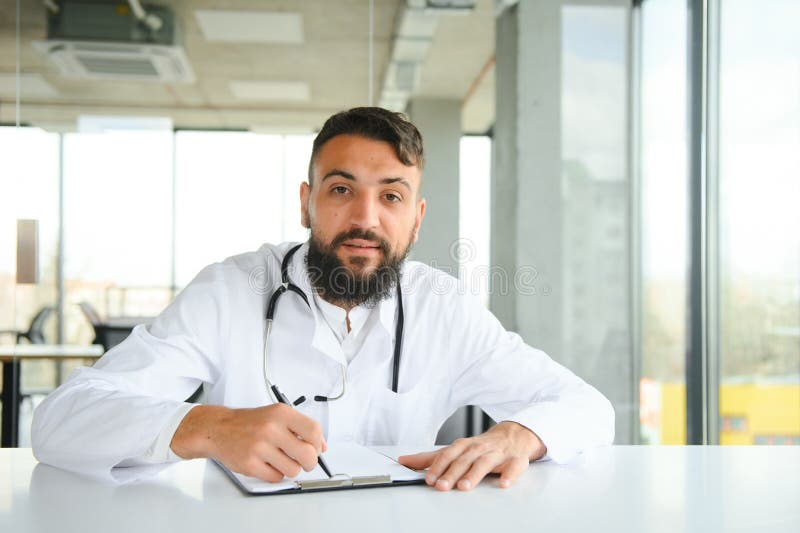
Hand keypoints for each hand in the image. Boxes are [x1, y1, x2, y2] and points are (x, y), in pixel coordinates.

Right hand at [170, 404, 325, 481]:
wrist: (218, 428)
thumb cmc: (250, 422)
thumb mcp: (276, 415)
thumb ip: (300, 428)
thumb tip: (322, 446)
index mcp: (280, 413)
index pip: (313, 431)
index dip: (318, 444)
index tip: (315, 448)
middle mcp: (270, 429)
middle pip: (307, 455)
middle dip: (310, 462)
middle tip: (305, 461)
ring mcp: (259, 447)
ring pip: (293, 470)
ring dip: (291, 469)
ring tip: (281, 460)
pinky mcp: (249, 464)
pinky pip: (276, 478)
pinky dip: (276, 474)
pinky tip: (268, 464)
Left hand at [397, 421, 545, 490]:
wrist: (513, 435)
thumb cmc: (480, 445)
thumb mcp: (455, 449)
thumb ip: (430, 457)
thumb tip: (404, 461)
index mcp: (463, 446)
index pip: (447, 455)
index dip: (437, 467)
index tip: (428, 479)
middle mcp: (478, 448)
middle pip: (464, 460)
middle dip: (452, 473)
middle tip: (442, 486)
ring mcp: (497, 454)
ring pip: (485, 463)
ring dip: (474, 475)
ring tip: (465, 487)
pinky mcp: (515, 460)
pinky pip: (514, 466)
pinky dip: (509, 474)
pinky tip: (504, 483)